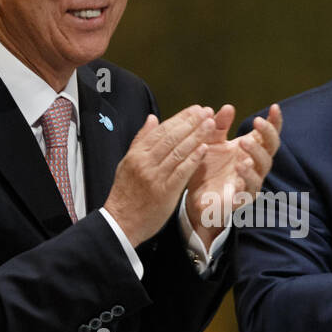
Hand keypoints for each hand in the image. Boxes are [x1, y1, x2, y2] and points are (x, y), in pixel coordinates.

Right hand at [104, 105, 216, 248]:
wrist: (121, 222)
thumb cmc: (126, 193)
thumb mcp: (127, 162)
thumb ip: (141, 140)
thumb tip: (152, 118)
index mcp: (137, 154)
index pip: (162, 130)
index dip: (180, 118)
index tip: (195, 109)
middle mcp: (145, 162)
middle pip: (172, 137)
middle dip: (191, 122)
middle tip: (207, 112)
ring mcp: (155, 177)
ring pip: (178, 151)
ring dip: (196, 136)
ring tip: (210, 125)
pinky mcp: (165, 192)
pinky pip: (181, 172)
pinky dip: (193, 159)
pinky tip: (204, 149)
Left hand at [186, 103, 282, 246]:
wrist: (195, 196)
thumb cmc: (207, 167)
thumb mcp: (210, 142)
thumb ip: (218, 125)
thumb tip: (229, 107)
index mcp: (251, 149)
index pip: (268, 134)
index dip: (274, 121)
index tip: (274, 107)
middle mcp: (255, 165)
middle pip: (271, 148)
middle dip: (267, 134)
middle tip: (256, 122)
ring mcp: (252, 182)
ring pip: (262, 167)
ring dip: (255, 153)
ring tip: (243, 142)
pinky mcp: (243, 198)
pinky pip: (249, 189)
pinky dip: (246, 178)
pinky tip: (239, 168)